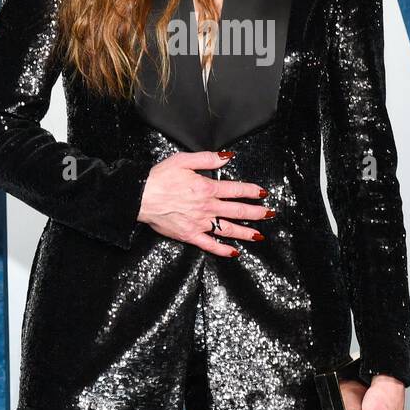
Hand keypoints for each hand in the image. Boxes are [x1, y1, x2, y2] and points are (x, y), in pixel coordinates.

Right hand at [135, 151, 272, 255]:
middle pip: (237, 211)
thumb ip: (208, 159)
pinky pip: (210, 245)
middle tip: (270, 214)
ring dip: (246, 232)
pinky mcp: (189, 235)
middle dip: (256, 213)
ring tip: (260, 235)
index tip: (262, 193)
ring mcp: (199, 223)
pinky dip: (223, 250)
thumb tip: (227, 157)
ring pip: (228, 229)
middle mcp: (206, 207)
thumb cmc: (159, 178)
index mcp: (206, 188)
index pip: (236, 189)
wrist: (140, 197)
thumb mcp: (183, 160)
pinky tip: (234, 252)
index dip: (251, 191)